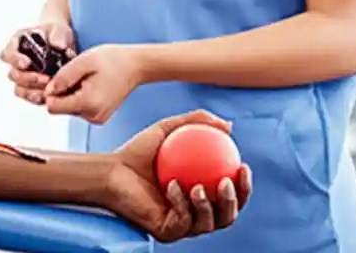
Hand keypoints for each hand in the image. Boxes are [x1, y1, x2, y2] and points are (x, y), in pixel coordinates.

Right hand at [0, 0, 76, 105]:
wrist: (64, 44)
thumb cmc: (56, 34)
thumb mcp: (59, 29)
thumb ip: (58, 35)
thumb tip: (58, 46)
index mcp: (17, 44)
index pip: (8, 53)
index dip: (15, 59)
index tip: (26, 63)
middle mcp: (17, 61)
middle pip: (13, 74)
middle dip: (28, 78)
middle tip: (45, 78)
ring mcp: (24, 76)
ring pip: (19, 88)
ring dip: (32, 91)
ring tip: (48, 90)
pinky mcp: (33, 87)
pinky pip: (29, 96)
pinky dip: (37, 98)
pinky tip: (47, 97)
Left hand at [43, 44, 141, 123]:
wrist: (136, 66)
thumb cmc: (113, 60)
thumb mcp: (84, 61)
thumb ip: (63, 77)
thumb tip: (47, 90)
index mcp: (88, 103)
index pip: (52, 107)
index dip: (50, 91)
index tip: (57, 78)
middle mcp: (92, 116)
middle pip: (60, 108)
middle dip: (61, 92)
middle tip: (74, 75)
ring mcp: (96, 118)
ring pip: (69, 108)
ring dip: (70, 93)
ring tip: (85, 78)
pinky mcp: (98, 116)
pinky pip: (79, 108)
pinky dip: (79, 96)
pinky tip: (90, 84)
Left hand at [102, 110, 252, 242]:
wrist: (111, 171)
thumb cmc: (138, 151)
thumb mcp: (169, 128)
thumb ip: (197, 122)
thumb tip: (229, 126)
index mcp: (201, 196)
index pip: (231, 196)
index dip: (245, 186)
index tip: (243, 166)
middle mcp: (195, 215)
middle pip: (227, 216)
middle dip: (235, 202)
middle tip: (228, 181)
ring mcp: (182, 227)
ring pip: (209, 224)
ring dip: (209, 206)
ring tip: (201, 186)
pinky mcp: (166, 234)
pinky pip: (182, 221)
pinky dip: (180, 203)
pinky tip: (174, 186)